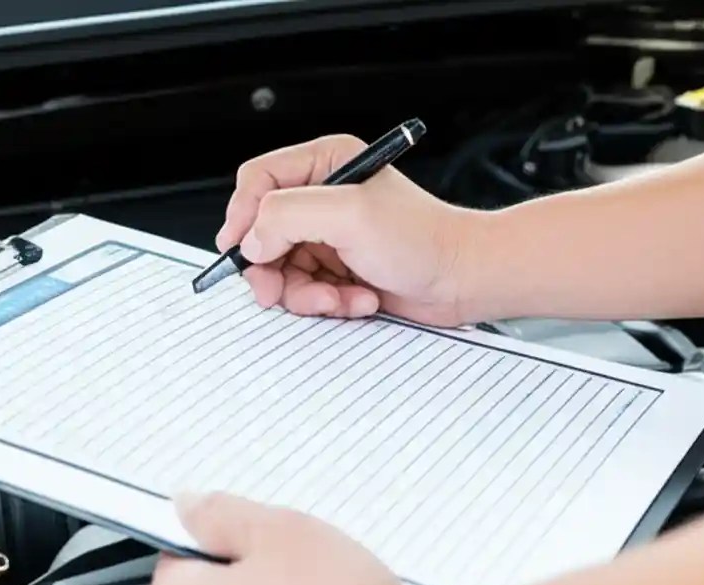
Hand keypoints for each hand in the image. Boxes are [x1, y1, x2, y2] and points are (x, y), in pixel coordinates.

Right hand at [217, 134, 477, 326]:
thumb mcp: (350, 215)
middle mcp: (322, 197)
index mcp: (325, 164)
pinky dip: (326, 302)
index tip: (240, 248)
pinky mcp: (337, 269)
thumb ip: (289, 216)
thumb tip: (251, 239)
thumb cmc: (424, 240)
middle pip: (262, 232)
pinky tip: (357, 300)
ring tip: (337, 298)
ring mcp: (328, 236)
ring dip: (304, 293)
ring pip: (281, 268)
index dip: (242, 215)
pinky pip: (306, 290)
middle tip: (276, 291)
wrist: (463, 280)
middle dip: (271, 268)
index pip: (258, 180)